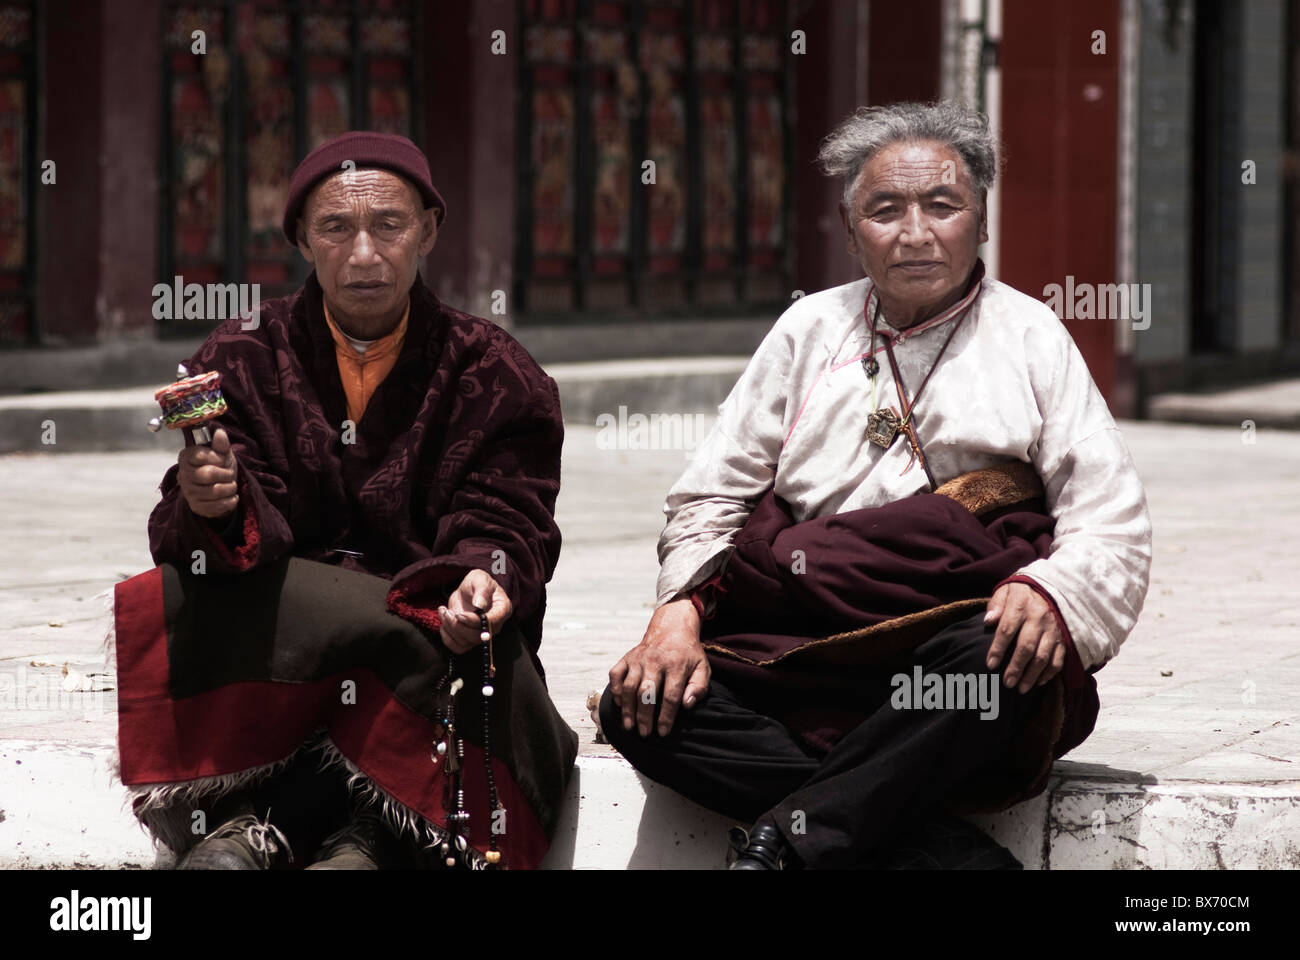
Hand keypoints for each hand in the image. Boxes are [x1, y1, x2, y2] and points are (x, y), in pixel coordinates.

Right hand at [178, 427, 238, 518]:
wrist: (221, 489)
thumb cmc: (220, 467)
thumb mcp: (222, 454)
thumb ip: (221, 445)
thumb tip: (220, 433)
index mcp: (186, 457)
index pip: (200, 455)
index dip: (217, 457)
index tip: (222, 460)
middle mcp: (183, 475)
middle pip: (208, 474)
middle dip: (226, 475)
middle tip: (230, 475)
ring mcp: (188, 492)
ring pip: (214, 491)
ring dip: (230, 488)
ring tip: (231, 485)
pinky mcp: (196, 507)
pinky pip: (216, 506)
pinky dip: (230, 501)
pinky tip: (231, 497)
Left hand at [439, 569, 511, 654]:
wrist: (468, 591)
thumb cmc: (477, 583)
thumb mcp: (480, 579)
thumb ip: (482, 590)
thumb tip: (480, 605)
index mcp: (502, 610)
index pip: (490, 623)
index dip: (474, 621)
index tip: (460, 614)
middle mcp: (494, 626)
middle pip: (477, 636)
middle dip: (458, 625)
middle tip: (447, 612)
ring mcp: (481, 634)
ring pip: (465, 642)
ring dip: (450, 628)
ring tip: (444, 612)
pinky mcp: (469, 640)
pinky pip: (458, 647)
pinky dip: (447, 637)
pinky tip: (444, 622)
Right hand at [608, 598, 709, 737]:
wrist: (672, 628)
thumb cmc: (688, 653)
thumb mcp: (702, 668)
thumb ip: (698, 687)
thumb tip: (687, 705)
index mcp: (676, 665)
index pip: (670, 695)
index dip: (666, 716)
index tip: (662, 732)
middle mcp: (655, 661)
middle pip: (646, 693)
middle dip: (644, 716)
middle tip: (644, 733)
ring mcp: (638, 659)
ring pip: (628, 686)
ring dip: (627, 708)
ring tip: (629, 726)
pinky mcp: (626, 658)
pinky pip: (615, 675)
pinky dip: (615, 690)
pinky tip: (620, 705)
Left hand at [984, 582, 1065, 692]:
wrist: (1047, 587)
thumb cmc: (1019, 593)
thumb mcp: (1004, 591)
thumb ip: (996, 606)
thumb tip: (988, 621)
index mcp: (1021, 605)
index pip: (1007, 629)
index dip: (998, 649)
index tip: (990, 665)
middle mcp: (1039, 618)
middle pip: (1026, 647)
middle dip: (1016, 667)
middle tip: (1007, 683)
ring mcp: (1053, 629)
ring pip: (1044, 656)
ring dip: (1032, 675)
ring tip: (1021, 689)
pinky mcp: (1063, 638)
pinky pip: (1059, 658)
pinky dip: (1050, 673)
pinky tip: (1039, 682)